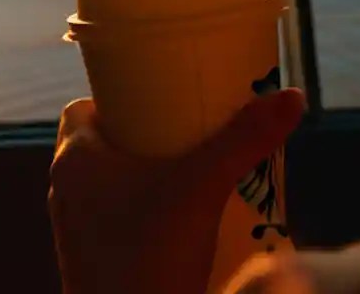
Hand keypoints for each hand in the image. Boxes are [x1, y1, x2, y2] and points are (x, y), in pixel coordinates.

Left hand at [49, 88, 305, 293]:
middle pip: (105, 145)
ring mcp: (77, 232)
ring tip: (199, 172)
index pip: (85, 107)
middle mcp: (66, 192)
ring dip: (150, 176)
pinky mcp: (94, 264)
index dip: (123, 98)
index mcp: (74, 160)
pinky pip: (118, 222)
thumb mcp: (203, 188)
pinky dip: (149, 213)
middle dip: (148, 136)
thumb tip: (292, 96)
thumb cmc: (149, 257)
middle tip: (194, 132)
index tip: (164, 98)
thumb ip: (245, 139)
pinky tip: (188, 221)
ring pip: (112, 186)